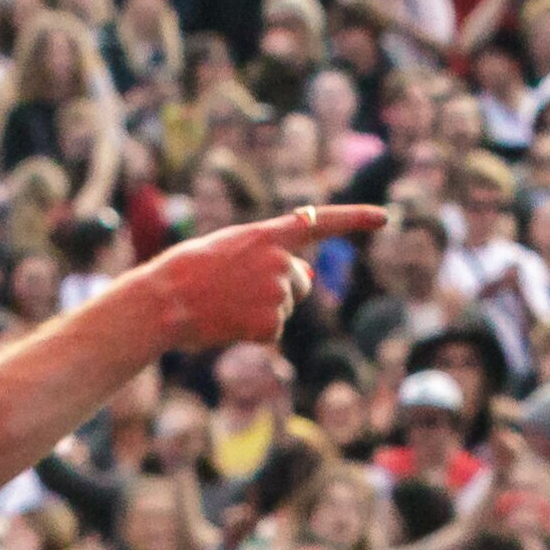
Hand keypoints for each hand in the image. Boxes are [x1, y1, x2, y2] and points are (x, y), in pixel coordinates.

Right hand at [150, 201, 373, 347]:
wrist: (164, 301)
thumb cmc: (189, 272)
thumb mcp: (232, 249)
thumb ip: (271, 253)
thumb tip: (309, 272)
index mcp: (267, 234)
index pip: (320, 221)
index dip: (355, 218)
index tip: (385, 216)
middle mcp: (280, 259)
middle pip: (301, 281)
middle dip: (279, 289)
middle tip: (235, 291)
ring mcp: (278, 291)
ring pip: (286, 307)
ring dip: (262, 311)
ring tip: (226, 305)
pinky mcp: (273, 322)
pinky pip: (274, 332)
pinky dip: (254, 333)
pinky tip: (229, 323)